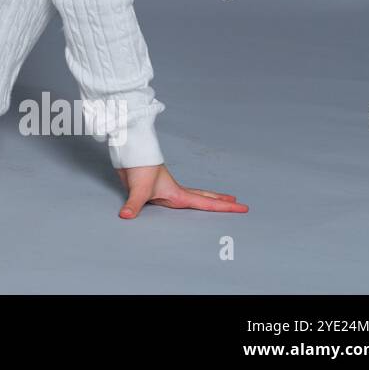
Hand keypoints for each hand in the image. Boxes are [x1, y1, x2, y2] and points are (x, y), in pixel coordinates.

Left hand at [115, 164, 247, 218]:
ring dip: (209, 197)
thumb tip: (126, 216)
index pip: (207, 203)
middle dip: (222, 202)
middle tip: (238, 203)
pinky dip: (192, 197)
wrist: (130, 153)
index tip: (242, 207)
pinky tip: (188, 199)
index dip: (225, 207)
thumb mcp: (137, 188)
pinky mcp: (160, 188)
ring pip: (195, 194)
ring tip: (222, 199)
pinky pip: (181, 195)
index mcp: (178, 194)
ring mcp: (169, 189)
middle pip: (205, 197)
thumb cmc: (138, 167)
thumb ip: (133, 204)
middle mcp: (176, 192)